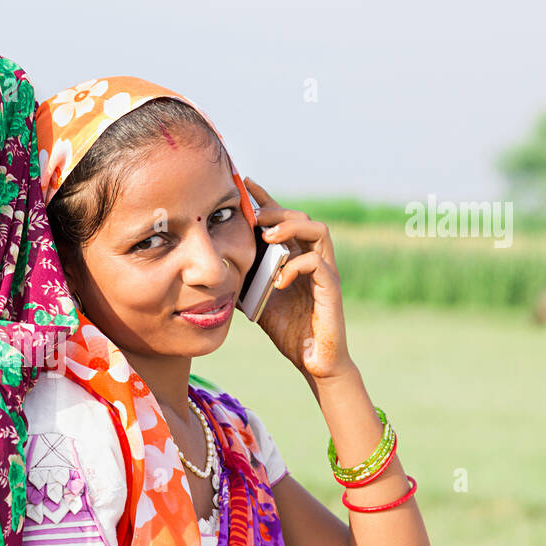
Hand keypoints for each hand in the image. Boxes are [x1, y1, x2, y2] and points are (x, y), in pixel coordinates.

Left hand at [245, 177, 353, 382]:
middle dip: (277, 210)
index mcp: (295, 258)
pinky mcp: (331, 290)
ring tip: (268, 237)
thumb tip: (214, 268)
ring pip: (319, 231)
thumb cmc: (288, 330)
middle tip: (255, 216)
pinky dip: (295, 266)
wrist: (312, 361)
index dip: (266, 200)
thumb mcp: (256, 299)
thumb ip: (242, 281)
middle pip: (303, 218)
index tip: (245, 184)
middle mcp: (313, 260)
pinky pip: (318, 264)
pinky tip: (278, 280)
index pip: (282, 220)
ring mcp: (325, 273)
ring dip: (292, 228)